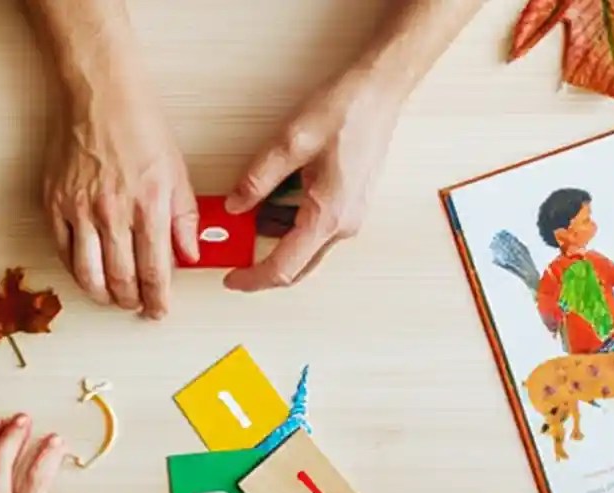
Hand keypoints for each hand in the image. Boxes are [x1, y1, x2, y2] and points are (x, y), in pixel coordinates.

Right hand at [43, 81, 198, 318]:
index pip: (155, 271)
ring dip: (102, 295)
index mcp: (148, 206)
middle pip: (121, 279)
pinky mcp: (54, 203)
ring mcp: (79, 209)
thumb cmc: (139, 126)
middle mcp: (113, 212)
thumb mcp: (177, 172)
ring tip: (112, 297)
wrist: (99, 95)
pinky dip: (75, 271)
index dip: (158, 299)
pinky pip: (63, 251)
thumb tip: (189, 254)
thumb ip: (184, 218)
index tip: (159, 310)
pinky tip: (87, 274)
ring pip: (88, 274)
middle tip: (137, 306)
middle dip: (132, 301)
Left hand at [222, 70, 402, 290]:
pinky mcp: (350, 205)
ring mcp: (350, 217)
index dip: (254, 278)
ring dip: (276, 241)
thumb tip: (235, 205)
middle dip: (262, 266)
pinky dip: (290, 225)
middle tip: (234, 258)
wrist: (381, 91)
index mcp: (329, 215)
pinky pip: (316, 229)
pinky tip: (274, 201)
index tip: (232, 279)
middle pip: (297, 266)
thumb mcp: (292, 142)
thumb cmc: (347, 111)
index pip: (285, 267)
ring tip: (250, 215)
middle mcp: (344, 224)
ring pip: (306, 248)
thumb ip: (259, 178)